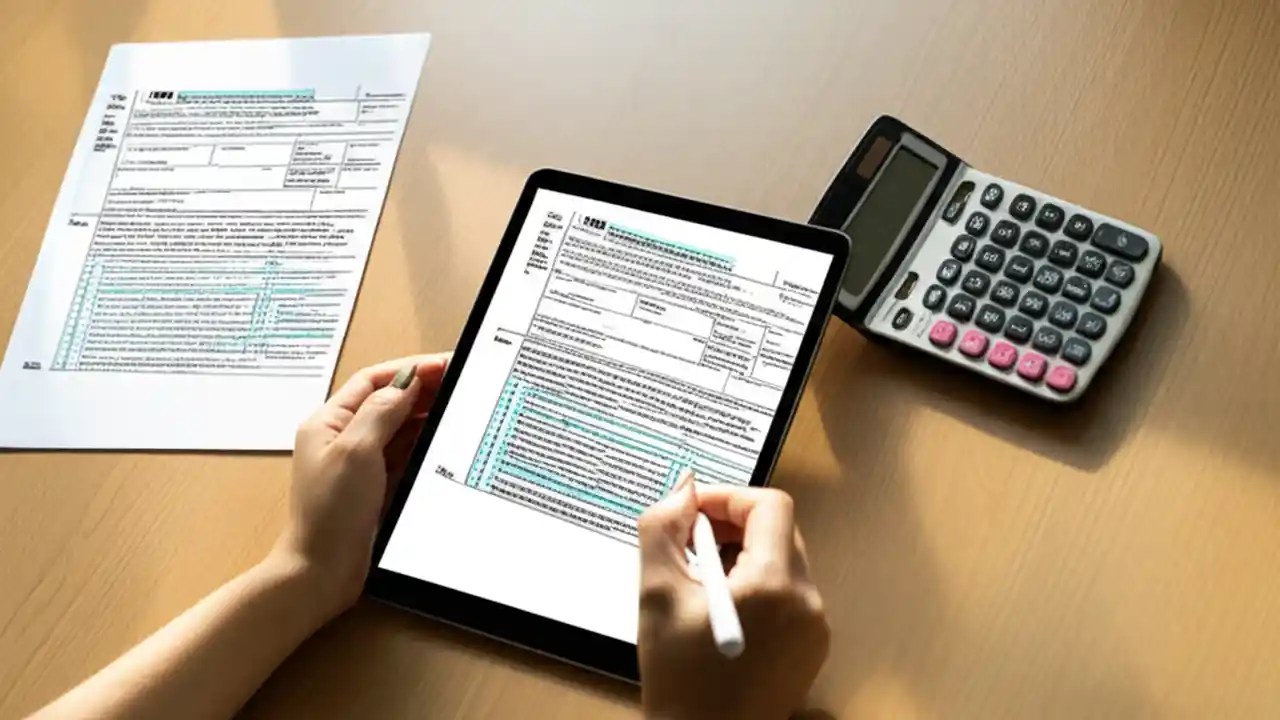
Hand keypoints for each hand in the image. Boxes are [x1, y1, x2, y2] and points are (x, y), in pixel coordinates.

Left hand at [272, 353, 449, 618]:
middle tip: (460, 382)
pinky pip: (404, 454)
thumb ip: (382, 412)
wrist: (322, 571)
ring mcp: (360, 463)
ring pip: (399, 428)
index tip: (443, 365)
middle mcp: (342, 437)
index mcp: (328, 422)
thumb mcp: (356, 452)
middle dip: (422, 390)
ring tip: (458, 406)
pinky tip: (444, 438)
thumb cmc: (330, 512)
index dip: (408, 370)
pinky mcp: (375, 485)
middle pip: (387, 401)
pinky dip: (423, 443)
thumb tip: (408, 382)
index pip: (372, 381)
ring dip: (425, 415)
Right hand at [637, 474, 828, 719]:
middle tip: (690, 543)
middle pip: (779, 531)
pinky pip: (789, 593)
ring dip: (743, 555)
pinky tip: (722, 609)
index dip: (727, 498)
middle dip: (732, 526)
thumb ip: (662, 528)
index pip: (769, 506)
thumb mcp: (657, 595)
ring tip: (701, 581)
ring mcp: (816, 626)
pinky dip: (758, 585)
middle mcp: (807, 602)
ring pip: (783, 561)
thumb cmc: (679, 678)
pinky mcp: (813, 646)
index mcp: (774, 585)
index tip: (691, 514)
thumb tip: (683, 488)